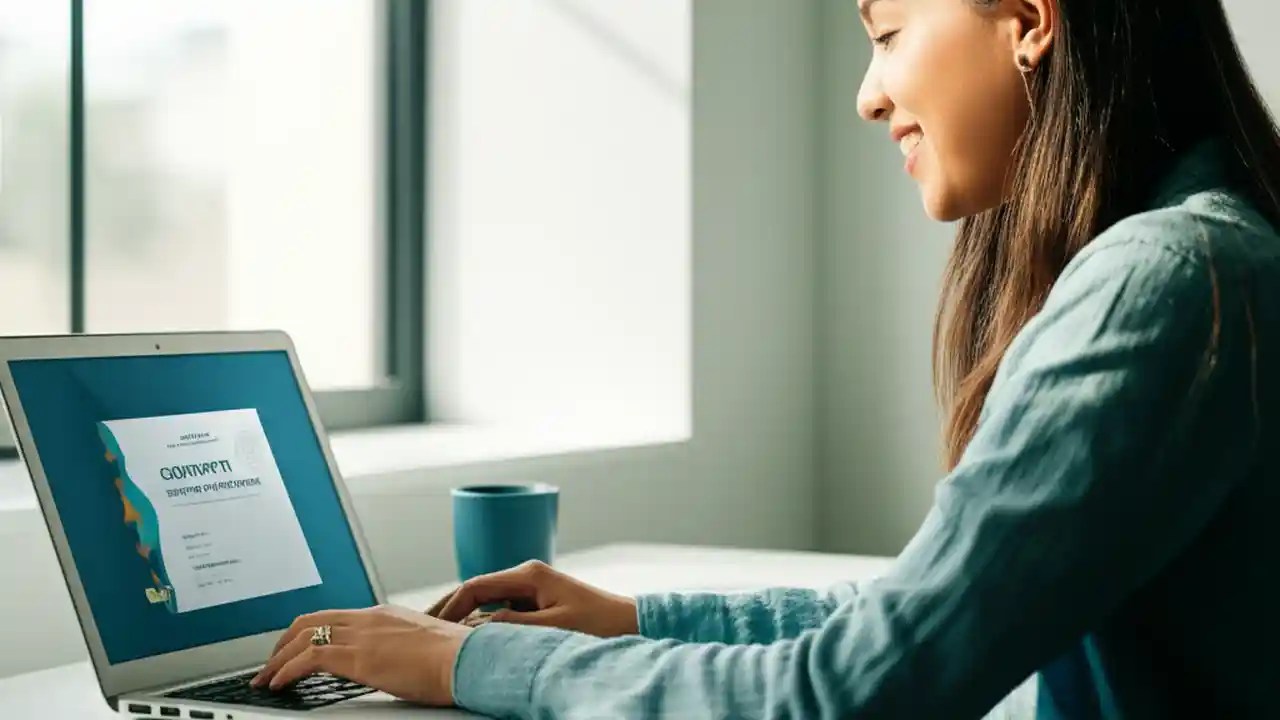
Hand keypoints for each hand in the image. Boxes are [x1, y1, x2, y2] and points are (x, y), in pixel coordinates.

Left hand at [252, 605, 471, 705]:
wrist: (467, 660)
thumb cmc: (455, 660)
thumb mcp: (421, 649)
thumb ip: (400, 651)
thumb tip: (394, 666)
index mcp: (385, 615)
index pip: (336, 617)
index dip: (310, 633)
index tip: (298, 650)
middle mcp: (369, 618)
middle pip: (311, 620)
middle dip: (285, 642)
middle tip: (272, 662)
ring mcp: (362, 634)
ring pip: (303, 637)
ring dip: (278, 659)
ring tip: (267, 677)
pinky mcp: (358, 656)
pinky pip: (308, 658)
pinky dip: (287, 670)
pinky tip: (279, 684)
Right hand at [427, 560, 638, 637]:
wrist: (628, 622)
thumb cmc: (598, 623)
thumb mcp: (554, 627)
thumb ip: (514, 625)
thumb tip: (479, 626)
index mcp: (529, 574)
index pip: (476, 585)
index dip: (451, 605)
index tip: (433, 625)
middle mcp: (526, 575)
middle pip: (476, 589)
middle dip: (449, 607)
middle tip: (420, 626)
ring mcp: (531, 587)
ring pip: (486, 600)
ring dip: (464, 615)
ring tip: (438, 634)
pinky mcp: (536, 600)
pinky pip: (500, 608)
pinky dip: (481, 620)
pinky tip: (469, 637)